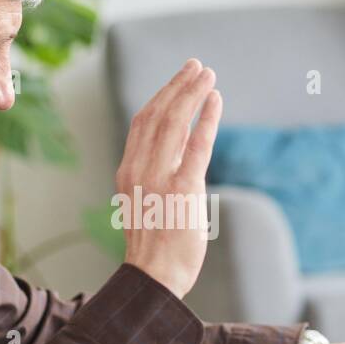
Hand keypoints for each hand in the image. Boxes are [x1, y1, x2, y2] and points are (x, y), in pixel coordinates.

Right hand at [117, 58, 221, 298]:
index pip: (143, 122)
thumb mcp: (150, 199)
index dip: (162, 96)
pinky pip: (196, 146)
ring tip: (207, 74)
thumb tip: (187, 136)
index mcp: (128, 171)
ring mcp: (159, 178)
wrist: (154, 277)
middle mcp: (139, 169)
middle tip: (196, 66)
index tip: (180, 79)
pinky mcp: (182, 189)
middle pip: (157, 114)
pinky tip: (216, 100)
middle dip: (178, 86)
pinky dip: (207, 119)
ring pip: (173, 122)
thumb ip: (165, 167)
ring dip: (191, 94)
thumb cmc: (156, 244)